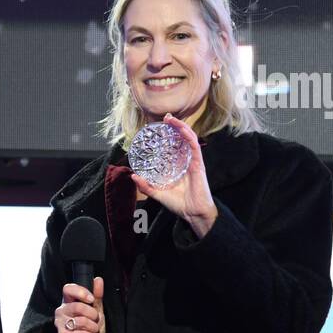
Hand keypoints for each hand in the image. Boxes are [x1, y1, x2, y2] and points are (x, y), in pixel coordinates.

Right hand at [55, 277, 103, 332]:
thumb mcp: (96, 309)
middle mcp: (61, 310)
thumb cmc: (90, 326)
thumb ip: (97, 295)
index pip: (68, 289)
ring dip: (93, 327)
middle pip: (77, 306)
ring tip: (93, 330)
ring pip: (80, 321)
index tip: (91, 299)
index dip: (81, 292)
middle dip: (92, 314)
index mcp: (68, 301)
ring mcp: (60, 323)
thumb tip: (98, 279)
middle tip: (95, 319)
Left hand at [130, 113, 217, 236]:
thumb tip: (133, 176)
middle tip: (165, 118)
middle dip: (174, 127)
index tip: (157, 128)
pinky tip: (182, 130)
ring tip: (171, 119)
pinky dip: (188, 137)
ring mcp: (193, 162)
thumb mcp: (158, 194)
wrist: (193, 214)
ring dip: (181, 127)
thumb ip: (146, 186)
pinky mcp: (199, 165)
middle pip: (181, 140)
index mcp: (177, 166)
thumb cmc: (179, 204)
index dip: (167, 137)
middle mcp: (186, 161)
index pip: (172, 147)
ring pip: (188, 139)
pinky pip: (194, 147)